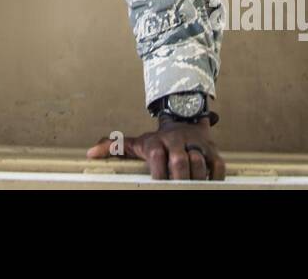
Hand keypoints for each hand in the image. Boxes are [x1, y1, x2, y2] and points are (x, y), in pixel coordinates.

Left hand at [86, 117, 225, 180]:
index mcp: (157, 142)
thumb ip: (115, 148)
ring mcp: (196, 145)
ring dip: (196, 178)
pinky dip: (214, 178)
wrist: (184, 118)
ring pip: (199, 164)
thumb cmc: (158, 139)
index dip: (158, 173)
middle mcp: (176, 142)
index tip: (158, 185)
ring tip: (190, 187)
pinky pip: (217, 166)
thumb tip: (90, 154)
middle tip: (177, 189)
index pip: (157, 157)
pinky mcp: (212, 150)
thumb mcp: (137, 142)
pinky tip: (207, 184)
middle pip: (180, 162)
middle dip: (179, 178)